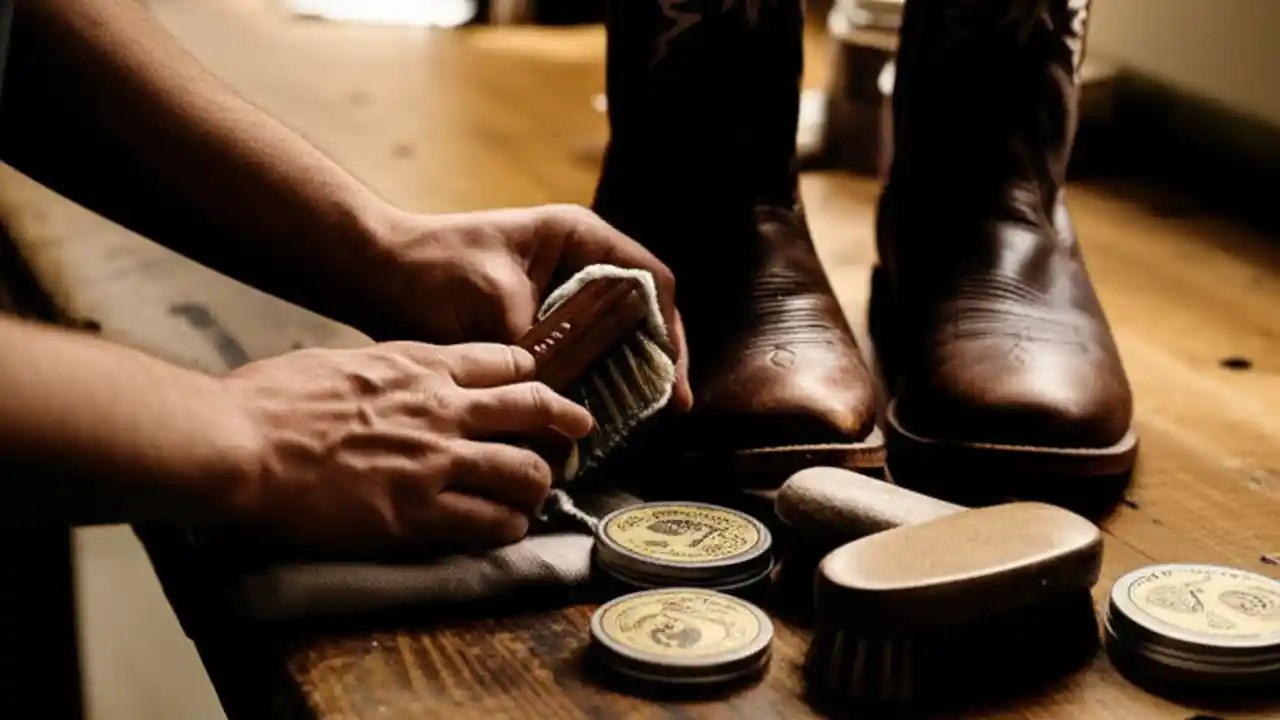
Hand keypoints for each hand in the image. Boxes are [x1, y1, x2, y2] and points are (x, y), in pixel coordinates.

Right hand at [220, 341, 591, 555]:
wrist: (238, 445)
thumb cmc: (267, 401)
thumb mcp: (334, 363)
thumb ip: (378, 374)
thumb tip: (382, 383)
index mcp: (417, 367)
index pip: (503, 363)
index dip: (530, 376)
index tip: (538, 388)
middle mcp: (441, 409)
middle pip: (532, 410)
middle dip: (564, 421)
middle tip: (579, 432)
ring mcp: (435, 463)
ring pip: (525, 471)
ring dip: (539, 483)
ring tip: (538, 493)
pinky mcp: (419, 515)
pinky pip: (491, 522)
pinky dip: (509, 526)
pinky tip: (509, 529)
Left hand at [364, 204, 692, 409]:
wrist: (373, 271)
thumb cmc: (430, 271)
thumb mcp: (493, 307)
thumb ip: (539, 350)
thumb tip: (567, 406)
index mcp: (578, 236)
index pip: (650, 282)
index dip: (669, 334)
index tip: (670, 383)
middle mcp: (578, 258)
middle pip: (640, 310)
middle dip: (655, 359)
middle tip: (665, 410)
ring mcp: (559, 287)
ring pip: (613, 332)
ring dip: (626, 371)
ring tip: (637, 418)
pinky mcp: (539, 315)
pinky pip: (580, 347)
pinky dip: (591, 377)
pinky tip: (592, 410)